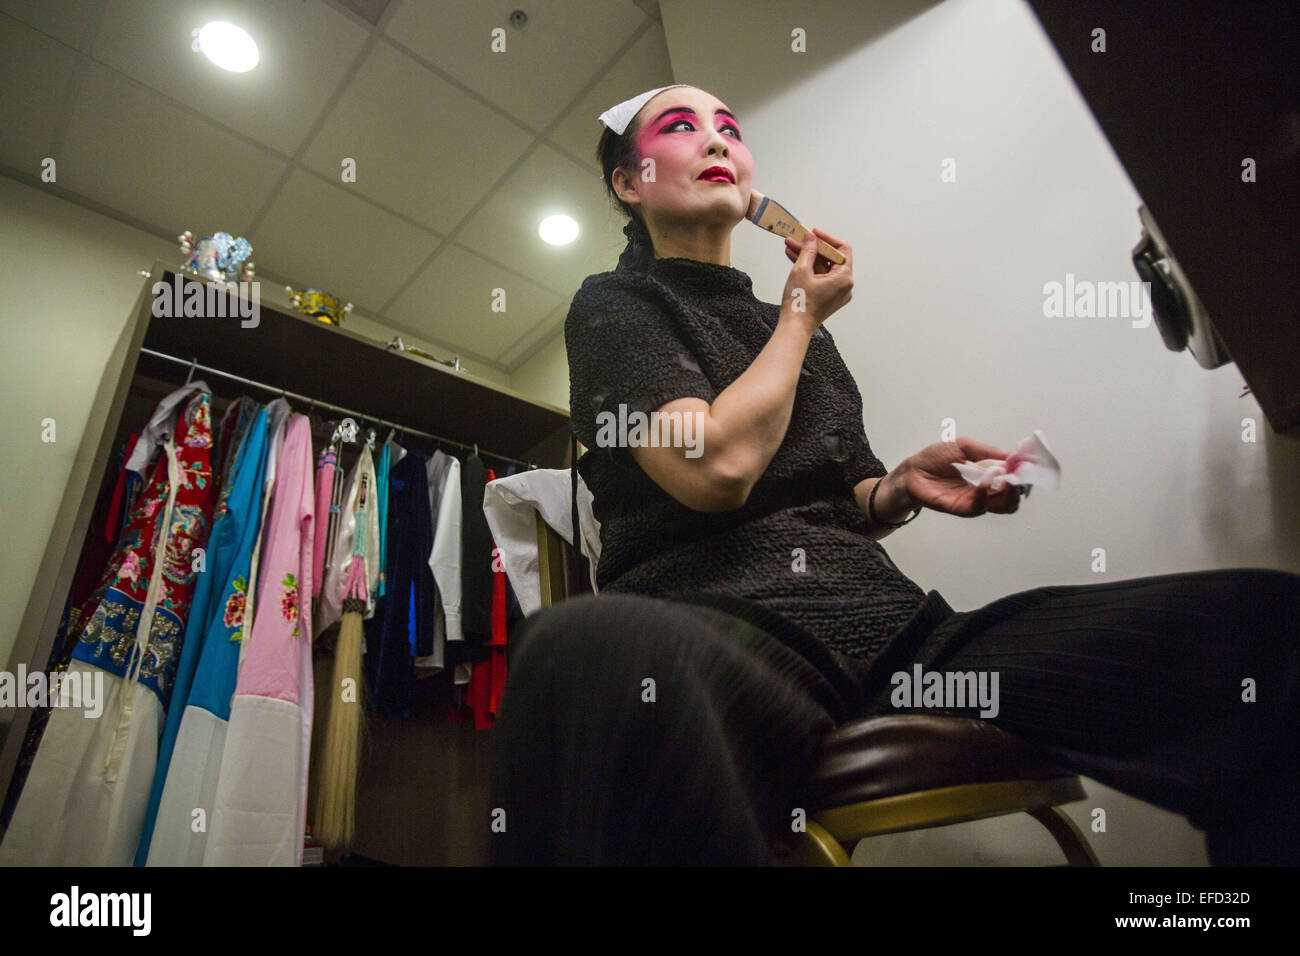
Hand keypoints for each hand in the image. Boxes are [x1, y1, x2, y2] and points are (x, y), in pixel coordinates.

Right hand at [780, 228, 852, 329]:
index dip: (828, 239)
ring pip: (823, 267)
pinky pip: (820, 277)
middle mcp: (844, 286)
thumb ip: (808, 250)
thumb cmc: (799, 304)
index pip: (842, 249)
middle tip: (799, 239)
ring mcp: (836, 292)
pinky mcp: (828, 296)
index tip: (814, 234)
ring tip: (791, 247)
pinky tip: (794, 259)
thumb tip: (811, 237)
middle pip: (831, 258)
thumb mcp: (802, 270)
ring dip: (807, 257)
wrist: (794, 327)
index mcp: (844, 278)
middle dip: (812, 247)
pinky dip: (809, 268)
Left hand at [900, 438, 1023, 517]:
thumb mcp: (966, 446)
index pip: (1015, 479)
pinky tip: (984, 482)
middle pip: (1014, 497)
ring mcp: (975, 500)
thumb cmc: (936, 458)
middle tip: (1022, 475)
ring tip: (1007, 478)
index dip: (1025, 474)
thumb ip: (989, 452)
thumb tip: (1014, 456)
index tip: (1030, 464)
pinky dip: (985, 494)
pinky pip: (979, 506)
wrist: (913, 470)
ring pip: (1003, 506)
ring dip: (1009, 492)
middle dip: (1022, 487)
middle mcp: (986, 490)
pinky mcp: (961, 508)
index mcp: (989, 475)